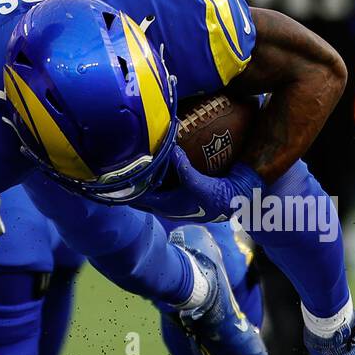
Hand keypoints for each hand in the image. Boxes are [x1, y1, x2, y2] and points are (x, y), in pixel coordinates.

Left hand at [133, 148, 261, 222]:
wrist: (242, 198)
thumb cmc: (219, 199)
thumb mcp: (201, 185)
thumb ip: (184, 170)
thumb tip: (169, 150)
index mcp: (166, 206)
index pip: (135, 198)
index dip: (124, 187)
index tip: (112, 171)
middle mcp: (167, 201)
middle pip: (141, 189)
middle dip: (132, 176)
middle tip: (122, 157)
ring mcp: (176, 192)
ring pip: (153, 181)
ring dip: (146, 169)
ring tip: (137, 151)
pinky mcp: (186, 183)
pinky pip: (168, 173)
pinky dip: (163, 164)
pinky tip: (161, 148)